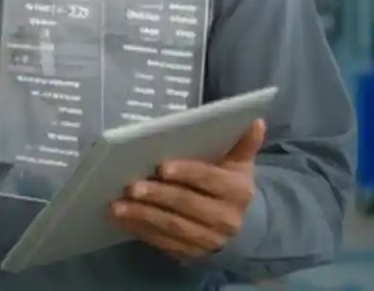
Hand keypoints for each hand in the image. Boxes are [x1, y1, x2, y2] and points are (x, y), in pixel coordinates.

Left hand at [110, 119, 265, 260]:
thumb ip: (244, 143)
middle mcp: (226, 219)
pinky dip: (141, 231)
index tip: (161, 167)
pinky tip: (123, 220)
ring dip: (143, 216)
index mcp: (237, 191)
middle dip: (158, 195)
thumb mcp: (241, 165)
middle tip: (131, 186)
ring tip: (118, 206)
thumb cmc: (231, 186)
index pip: (209, 179)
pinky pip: (164, 243)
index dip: (186, 173)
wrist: (242, 228)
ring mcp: (208, 240)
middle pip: (187, 204)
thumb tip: (255, 120)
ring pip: (172, 227)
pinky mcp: (191, 253)